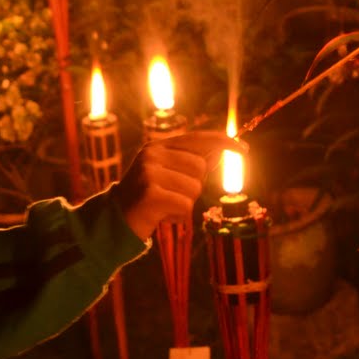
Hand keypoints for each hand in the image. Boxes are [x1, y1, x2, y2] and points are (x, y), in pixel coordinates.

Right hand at [112, 131, 245, 241]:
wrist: (115, 220)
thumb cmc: (146, 198)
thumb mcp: (167, 175)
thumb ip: (191, 163)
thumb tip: (220, 152)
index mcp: (157, 146)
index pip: (197, 138)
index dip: (223, 142)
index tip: (243, 149)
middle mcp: (152, 154)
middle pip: (200, 167)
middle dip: (194, 186)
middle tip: (172, 196)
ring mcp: (149, 172)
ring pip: (195, 188)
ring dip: (186, 203)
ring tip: (165, 206)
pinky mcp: (150, 193)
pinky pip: (185, 205)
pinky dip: (178, 215)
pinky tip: (161, 216)